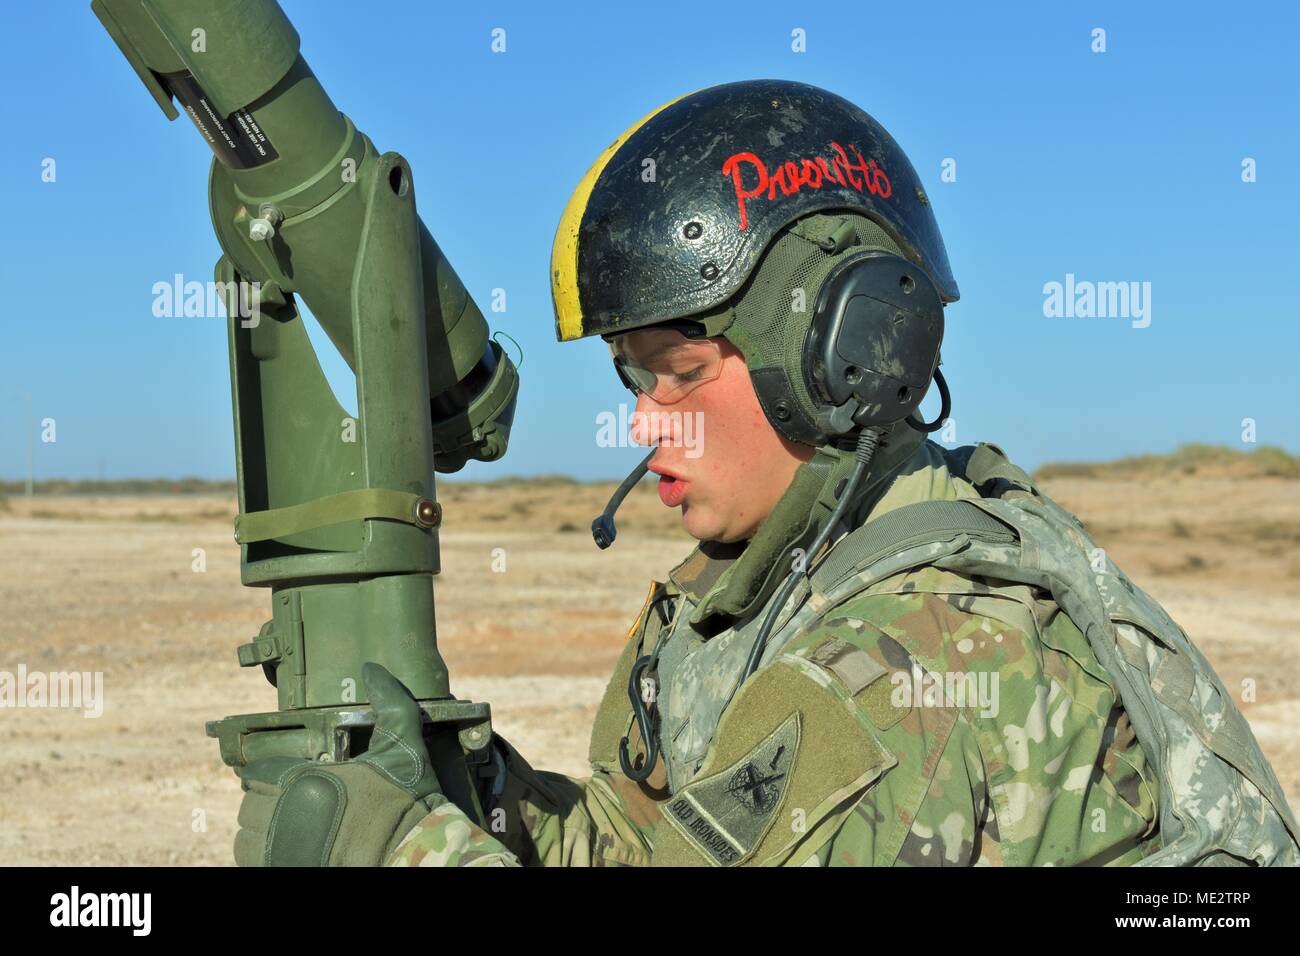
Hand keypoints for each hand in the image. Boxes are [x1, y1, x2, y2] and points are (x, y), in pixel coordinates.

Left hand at [234, 662, 443, 865]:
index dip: (269, 773)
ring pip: (247, 838)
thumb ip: (390, 704)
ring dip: (260, 832)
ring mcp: (278, 848)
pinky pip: (254, 863)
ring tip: (287, 828)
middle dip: (265, 801)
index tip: (284, 777)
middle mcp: (281, 813)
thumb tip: (374, 669)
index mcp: (301, 778)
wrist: (410, 854)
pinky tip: (290, 850)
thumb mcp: (403, 745)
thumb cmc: (405, 800)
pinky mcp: (283, 869)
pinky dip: (264, 856)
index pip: (259, 771)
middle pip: (250, 805)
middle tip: (291, 803)